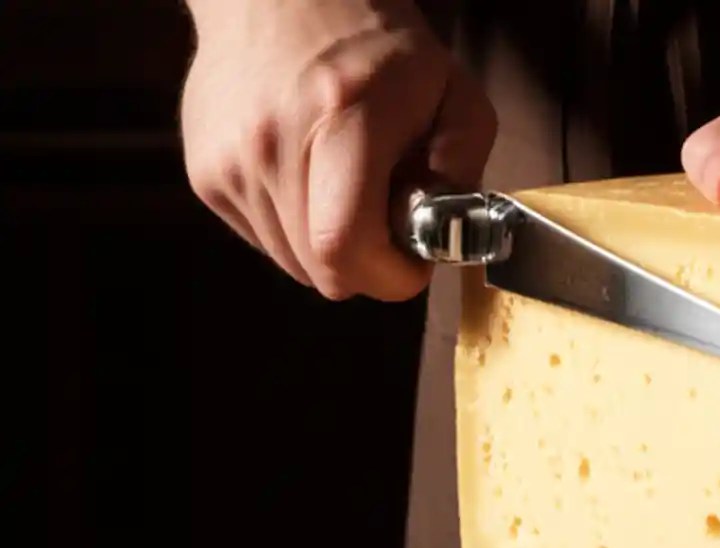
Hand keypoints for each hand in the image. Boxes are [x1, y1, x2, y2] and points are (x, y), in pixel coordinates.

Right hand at [180, 0, 495, 300]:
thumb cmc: (378, 47)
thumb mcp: (454, 92)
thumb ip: (463, 167)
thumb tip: (444, 234)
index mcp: (342, 119)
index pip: (344, 246)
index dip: (389, 276)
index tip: (414, 261)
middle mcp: (273, 145)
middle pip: (322, 271)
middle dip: (368, 264)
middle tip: (388, 220)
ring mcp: (230, 163)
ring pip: (292, 265)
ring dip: (329, 246)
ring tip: (346, 188)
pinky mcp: (204, 175)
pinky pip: (263, 241)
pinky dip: (295, 228)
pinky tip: (310, 178)